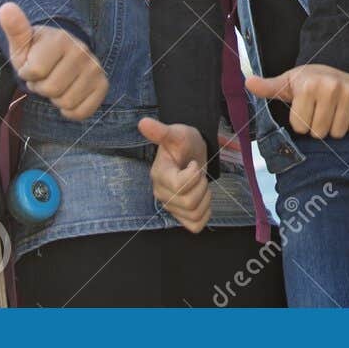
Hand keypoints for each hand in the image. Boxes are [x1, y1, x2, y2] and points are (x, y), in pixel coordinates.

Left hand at [0, 1, 108, 119]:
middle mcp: (83, 51)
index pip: (35, 72)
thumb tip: (5, 7)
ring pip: (66, 102)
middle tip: (45, 77)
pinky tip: (68, 95)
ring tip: (56, 83)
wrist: (60, 56)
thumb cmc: (36, 52)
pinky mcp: (102, 85)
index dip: (27, 74)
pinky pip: (82, 112)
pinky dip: (71, 111)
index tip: (31, 66)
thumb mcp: (22, 42)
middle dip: (41, 87)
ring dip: (55, 99)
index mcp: (61, 39)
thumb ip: (15, 27)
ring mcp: (95, 69)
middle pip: (51, 89)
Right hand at [137, 118, 210, 232]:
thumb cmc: (183, 142)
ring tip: (200, 184)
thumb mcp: (176, 133)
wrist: (189, 152)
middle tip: (198, 172)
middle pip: (190, 202)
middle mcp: (161, 193)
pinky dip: (204, 213)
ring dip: (205, 198)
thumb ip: (161, 131)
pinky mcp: (180, 215)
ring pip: (195, 214)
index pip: (179, 186)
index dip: (193, 174)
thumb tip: (143, 123)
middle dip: (202, 185)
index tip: (192, 163)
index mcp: (159, 175)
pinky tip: (202, 199)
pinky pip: (195, 225)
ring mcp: (170, 206)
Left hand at [244, 64, 348, 139]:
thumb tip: (249, 83)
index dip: (300, 121)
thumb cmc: (306, 80)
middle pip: (319, 132)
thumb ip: (268, 87)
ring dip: (333, 127)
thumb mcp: (286, 83)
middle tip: (318, 110)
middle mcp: (331, 87)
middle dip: (316, 126)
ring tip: (330, 110)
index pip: (301, 128)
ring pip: (338, 133)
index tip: (304, 107)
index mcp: (309, 86)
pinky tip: (344, 110)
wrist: (335, 63)